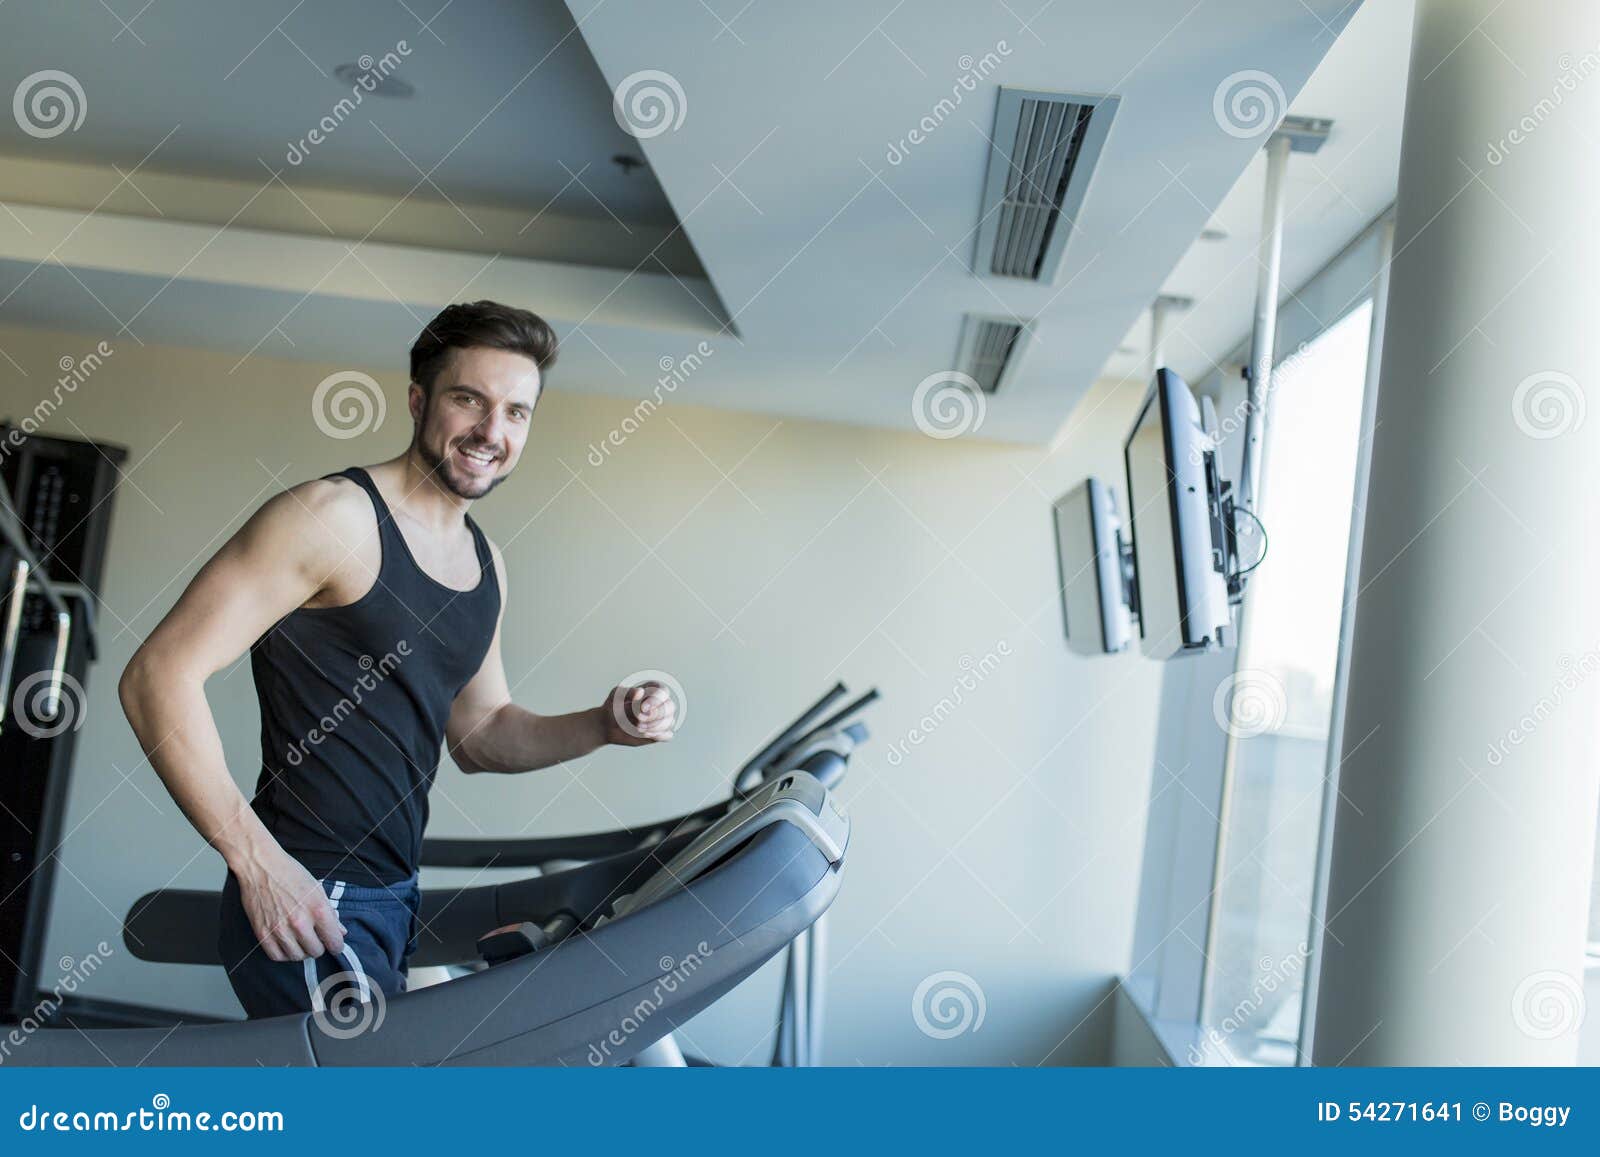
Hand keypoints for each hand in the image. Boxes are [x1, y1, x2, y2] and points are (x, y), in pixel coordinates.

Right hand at [235, 844, 346, 962]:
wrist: (260, 866)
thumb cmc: (290, 874)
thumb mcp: (317, 890)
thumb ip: (330, 913)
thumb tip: (341, 931)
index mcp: (318, 909)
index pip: (334, 941)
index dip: (336, 945)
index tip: (335, 945)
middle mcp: (300, 922)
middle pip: (316, 951)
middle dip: (319, 946)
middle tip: (315, 938)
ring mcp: (280, 929)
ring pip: (298, 957)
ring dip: (302, 951)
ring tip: (300, 940)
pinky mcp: (263, 933)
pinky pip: (277, 956)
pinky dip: (284, 953)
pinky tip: (287, 943)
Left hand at [603, 680, 677, 745]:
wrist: (607, 725)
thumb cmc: (613, 707)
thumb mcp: (616, 696)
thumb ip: (628, 693)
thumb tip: (640, 692)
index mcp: (651, 690)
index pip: (663, 691)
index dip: (656, 700)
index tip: (643, 708)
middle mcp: (660, 703)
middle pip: (670, 707)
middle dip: (655, 716)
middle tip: (638, 720)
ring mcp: (661, 719)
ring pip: (670, 722)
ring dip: (655, 727)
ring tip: (638, 728)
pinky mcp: (659, 733)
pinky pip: (668, 735)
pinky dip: (659, 736)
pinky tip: (645, 734)